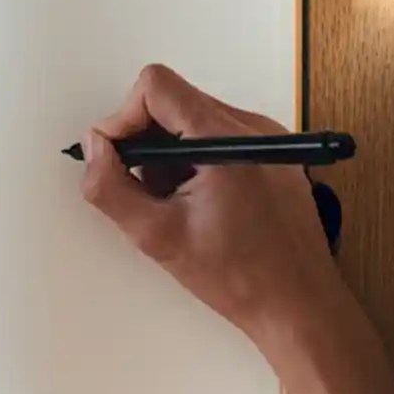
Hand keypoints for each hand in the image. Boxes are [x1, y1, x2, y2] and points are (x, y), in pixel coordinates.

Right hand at [79, 64, 349, 342]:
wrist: (300, 306)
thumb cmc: (238, 277)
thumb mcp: (157, 236)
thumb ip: (111, 187)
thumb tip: (94, 147)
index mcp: (225, 138)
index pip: (156, 87)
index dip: (122, 118)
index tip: (116, 159)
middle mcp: (252, 126)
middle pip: (176, 101)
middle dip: (147, 143)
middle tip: (146, 194)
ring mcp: (269, 139)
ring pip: (196, 120)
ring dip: (171, 157)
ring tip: (178, 207)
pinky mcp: (276, 155)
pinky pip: (221, 139)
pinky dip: (197, 163)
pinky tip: (203, 207)